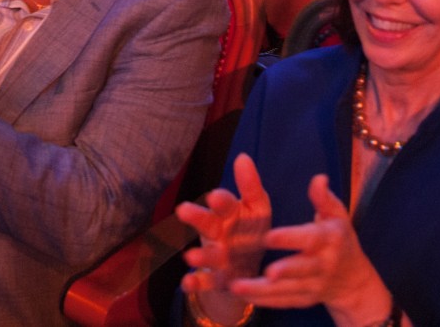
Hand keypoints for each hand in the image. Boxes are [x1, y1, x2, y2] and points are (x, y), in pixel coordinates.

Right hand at [177, 153, 272, 297]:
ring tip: (190, 258)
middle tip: (183, 210)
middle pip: (207, 223)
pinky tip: (187, 283)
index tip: (215, 196)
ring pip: (207, 255)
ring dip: (199, 256)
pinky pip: (207, 281)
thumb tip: (243, 157)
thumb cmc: (251, 228)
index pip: (225, 204)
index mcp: (231, 213)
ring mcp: (217, 256)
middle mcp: (220, 232)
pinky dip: (195, 283)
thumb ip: (251, 185)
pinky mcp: (218, 278)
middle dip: (196, 217)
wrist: (248, 264)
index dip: (221, 200)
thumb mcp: (257, 207)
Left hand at [230, 174, 388, 319]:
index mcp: (329, 240)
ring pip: (288, 289)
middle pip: (301, 269)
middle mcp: (323, 264)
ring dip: (263, 290)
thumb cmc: (340, 239)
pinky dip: (264, 301)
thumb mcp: (337, 216)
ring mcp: (314, 285)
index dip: (290, 238)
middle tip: (265, 272)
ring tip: (237, 287)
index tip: (268, 237)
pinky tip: (243, 297)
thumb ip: (324, 199)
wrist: (353, 280)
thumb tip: (318, 179)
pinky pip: (283, 301)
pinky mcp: (305, 299)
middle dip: (284, 271)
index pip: (310, 239)